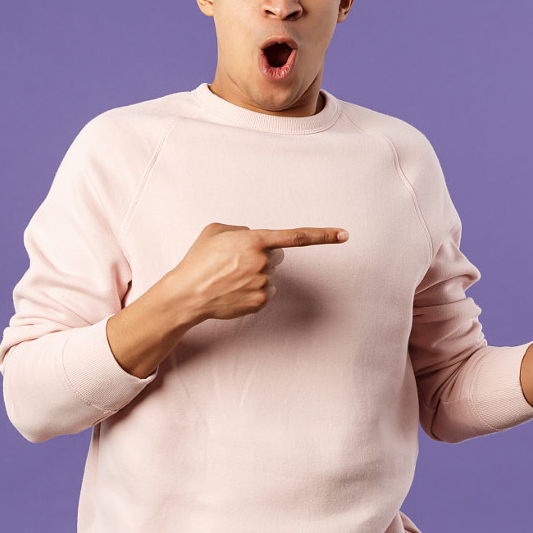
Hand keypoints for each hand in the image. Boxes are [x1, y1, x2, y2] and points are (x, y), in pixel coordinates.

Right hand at [146, 222, 349, 323]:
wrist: (188, 294)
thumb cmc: (198, 261)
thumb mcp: (215, 231)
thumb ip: (240, 230)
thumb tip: (252, 238)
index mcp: (256, 241)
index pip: (297, 237)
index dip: (323, 235)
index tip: (344, 234)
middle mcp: (264, 262)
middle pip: (277, 256)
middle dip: (264, 256)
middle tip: (237, 262)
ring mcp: (264, 284)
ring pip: (271, 275)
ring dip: (256, 274)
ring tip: (230, 278)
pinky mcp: (262, 302)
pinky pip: (266, 292)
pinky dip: (253, 290)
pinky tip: (234, 290)